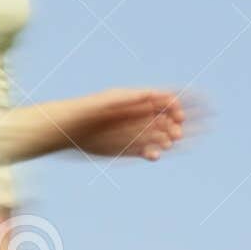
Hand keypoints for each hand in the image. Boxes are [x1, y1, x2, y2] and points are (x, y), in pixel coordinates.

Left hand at [66, 88, 187, 160]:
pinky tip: (154, 156)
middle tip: (177, 134)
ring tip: (168, 144)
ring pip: (160, 137)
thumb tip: (156, 94)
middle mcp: (141, 117)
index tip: (179, 116)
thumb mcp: (111, 99)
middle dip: (176, 126)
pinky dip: (154, 153)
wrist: (70, 128)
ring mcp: (136, 133)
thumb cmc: (89, 109)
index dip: (176, 108)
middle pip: (167, 120)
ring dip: (168, 141)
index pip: (166, 102)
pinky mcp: (129, 149)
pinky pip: (148, 151)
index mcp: (139, 101)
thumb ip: (134, 97)